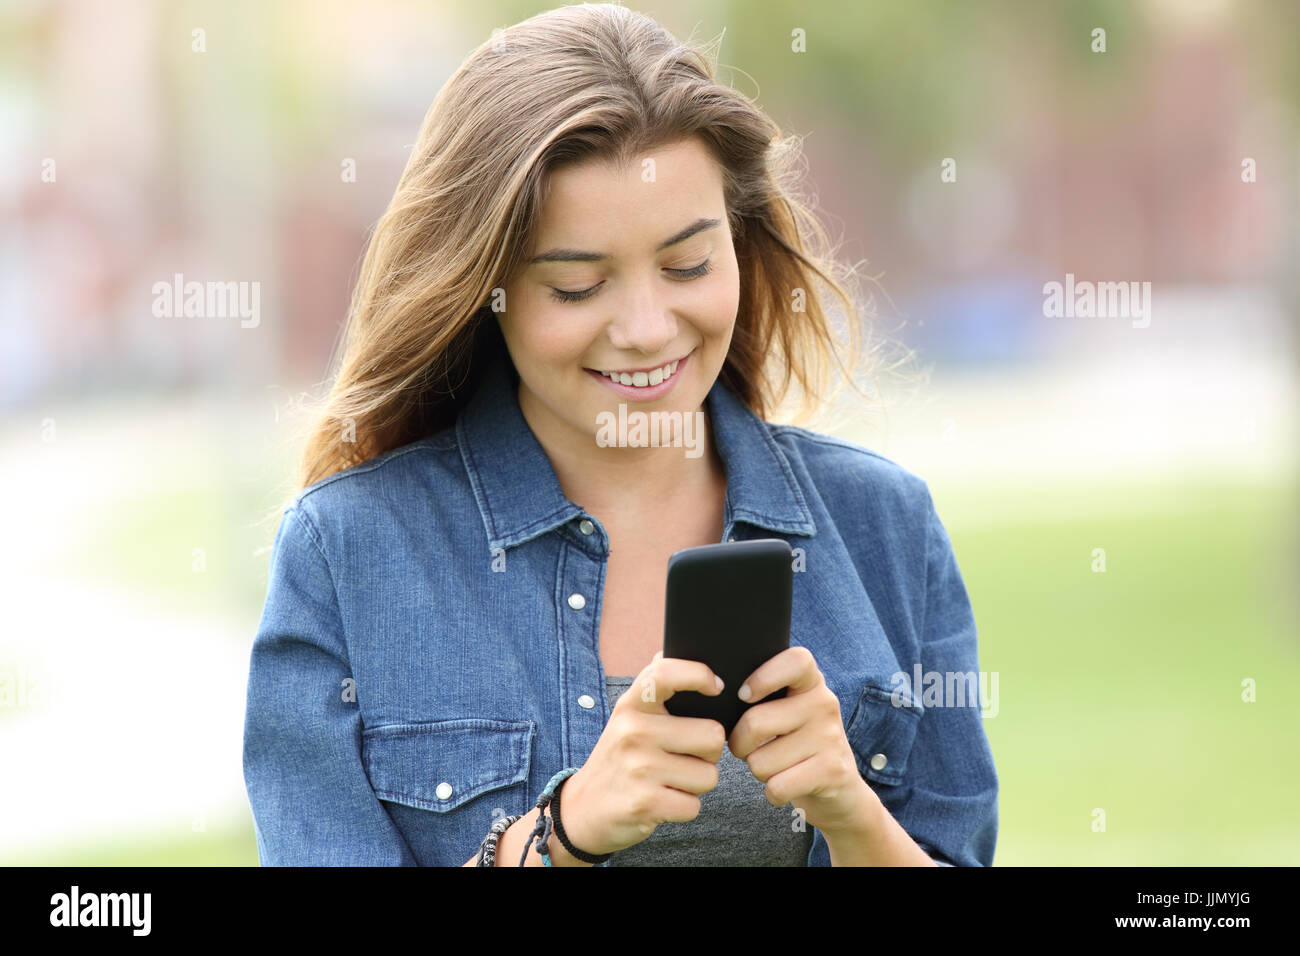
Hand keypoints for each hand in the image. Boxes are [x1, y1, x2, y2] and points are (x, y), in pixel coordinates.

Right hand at [559, 651, 726, 856]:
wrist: (582, 808)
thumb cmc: (619, 757)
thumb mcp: (628, 717)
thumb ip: (652, 687)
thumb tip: (668, 651)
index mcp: (632, 704)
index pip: (666, 672)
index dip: (698, 674)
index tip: (715, 686)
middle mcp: (633, 731)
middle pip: (713, 735)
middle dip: (708, 753)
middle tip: (684, 757)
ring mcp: (639, 768)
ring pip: (709, 775)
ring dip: (696, 783)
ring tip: (669, 780)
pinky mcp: (644, 803)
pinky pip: (694, 805)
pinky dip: (684, 807)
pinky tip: (663, 801)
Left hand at [727, 645, 874, 837]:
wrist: (840, 792)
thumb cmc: (795, 745)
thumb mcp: (787, 712)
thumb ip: (763, 697)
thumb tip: (715, 695)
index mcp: (811, 683)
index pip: (796, 660)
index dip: (764, 677)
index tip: (744, 696)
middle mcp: (824, 704)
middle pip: (755, 723)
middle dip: (739, 744)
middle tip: (748, 748)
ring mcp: (831, 737)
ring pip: (760, 761)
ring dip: (758, 771)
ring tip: (777, 767)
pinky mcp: (832, 771)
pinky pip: (777, 786)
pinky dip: (772, 793)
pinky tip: (786, 786)